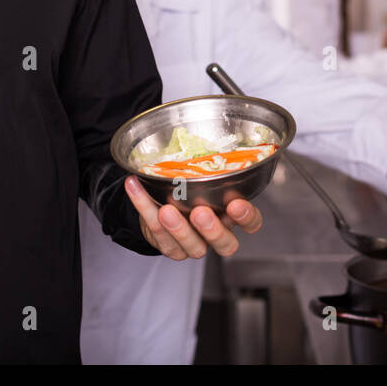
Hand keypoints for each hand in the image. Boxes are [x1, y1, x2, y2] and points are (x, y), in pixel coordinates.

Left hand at [124, 176, 261, 259]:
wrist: (162, 205)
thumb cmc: (191, 188)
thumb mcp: (205, 176)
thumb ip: (211, 167)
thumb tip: (206, 138)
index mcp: (231, 216)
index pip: (251, 222)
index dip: (246, 217)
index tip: (236, 203)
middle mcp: (216, 235)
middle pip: (225, 244)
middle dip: (213, 230)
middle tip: (200, 212)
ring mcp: (193, 245)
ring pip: (191, 245)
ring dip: (178, 228)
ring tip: (166, 210)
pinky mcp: (169, 247)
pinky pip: (156, 232)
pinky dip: (144, 206)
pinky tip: (135, 187)